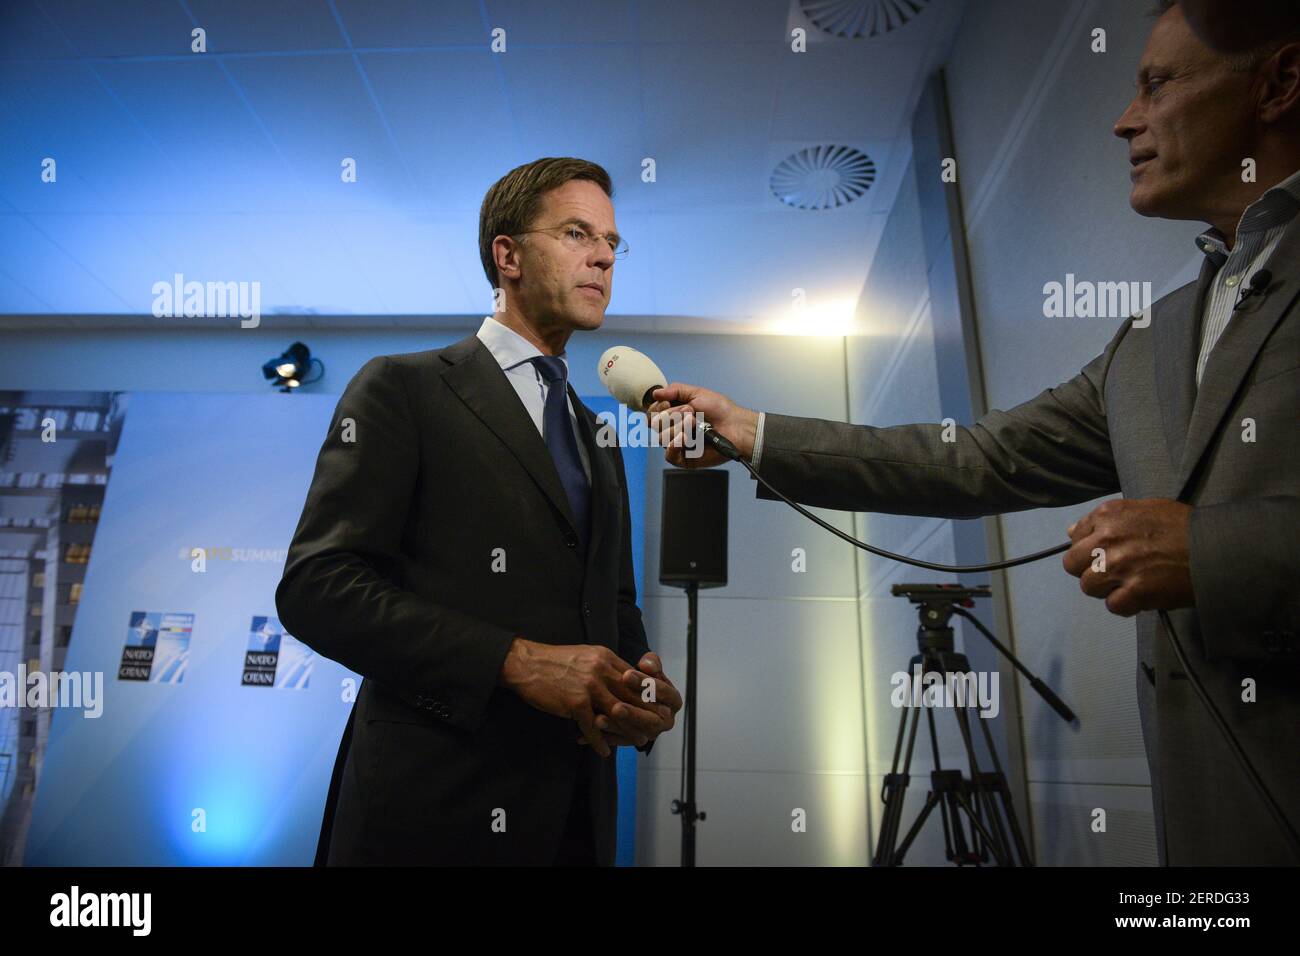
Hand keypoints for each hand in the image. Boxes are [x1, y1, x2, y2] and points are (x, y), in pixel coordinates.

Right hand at [499, 639, 662, 756]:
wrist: (525, 664)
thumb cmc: (554, 662)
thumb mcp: (586, 656)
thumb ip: (604, 667)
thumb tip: (622, 678)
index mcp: (606, 658)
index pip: (634, 678)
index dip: (647, 694)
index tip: (657, 706)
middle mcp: (601, 670)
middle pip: (631, 696)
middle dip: (646, 713)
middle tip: (658, 727)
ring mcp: (590, 686)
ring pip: (618, 713)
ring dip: (630, 730)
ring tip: (640, 742)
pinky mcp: (576, 702)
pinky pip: (593, 726)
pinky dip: (600, 741)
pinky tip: (604, 751)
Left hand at [581, 651, 681, 749]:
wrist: (629, 691)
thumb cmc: (641, 677)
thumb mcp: (648, 666)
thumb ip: (651, 663)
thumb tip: (647, 665)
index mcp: (674, 701)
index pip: (665, 694)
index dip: (647, 685)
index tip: (626, 675)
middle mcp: (666, 720)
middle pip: (653, 720)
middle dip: (633, 713)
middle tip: (616, 707)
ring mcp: (651, 733)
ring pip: (636, 734)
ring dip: (617, 727)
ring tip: (599, 719)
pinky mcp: (634, 740)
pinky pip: (621, 741)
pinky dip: (606, 736)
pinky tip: (592, 728)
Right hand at [647, 383, 758, 468]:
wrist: (735, 425)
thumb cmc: (720, 410)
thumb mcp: (697, 393)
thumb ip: (675, 390)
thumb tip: (655, 393)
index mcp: (674, 414)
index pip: (652, 413)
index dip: (657, 408)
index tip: (668, 403)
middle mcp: (674, 429)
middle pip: (654, 425)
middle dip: (672, 415)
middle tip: (691, 412)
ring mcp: (678, 444)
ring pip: (662, 438)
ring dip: (679, 427)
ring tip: (696, 424)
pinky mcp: (685, 459)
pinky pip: (669, 455)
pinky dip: (675, 445)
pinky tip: (685, 438)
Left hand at [1062, 499, 1194, 615]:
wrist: (1215, 547)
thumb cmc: (1183, 527)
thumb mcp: (1144, 509)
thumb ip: (1105, 520)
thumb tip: (1072, 531)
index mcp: (1108, 515)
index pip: (1075, 537)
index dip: (1088, 549)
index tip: (1104, 553)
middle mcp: (1107, 538)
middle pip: (1072, 564)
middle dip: (1090, 569)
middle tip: (1114, 572)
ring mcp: (1119, 566)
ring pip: (1089, 586)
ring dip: (1107, 589)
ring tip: (1130, 583)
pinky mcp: (1135, 590)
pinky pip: (1113, 606)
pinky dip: (1126, 606)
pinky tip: (1141, 597)